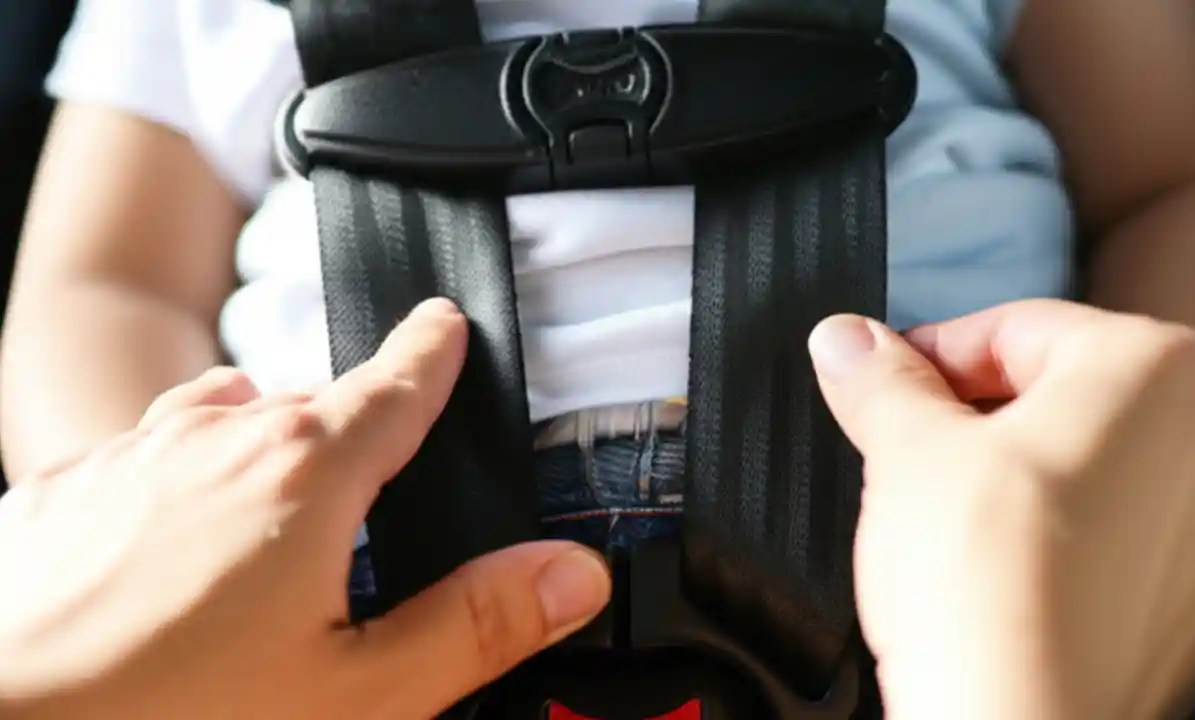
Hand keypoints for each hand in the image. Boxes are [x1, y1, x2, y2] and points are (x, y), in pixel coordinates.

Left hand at [0, 299, 610, 719]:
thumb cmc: (164, 718)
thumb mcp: (356, 695)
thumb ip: (473, 625)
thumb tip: (571, 574)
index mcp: (307, 472)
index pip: (397, 381)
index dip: (434, 347)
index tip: (448, 321)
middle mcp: (218, 438)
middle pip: (316, 400)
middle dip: (356, 422)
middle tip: (381, 480)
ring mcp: (132, 456)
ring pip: (227, 418)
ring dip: (268, 440)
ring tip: (288, 501)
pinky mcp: (64, 491)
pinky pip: (149, 452)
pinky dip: (186, 473)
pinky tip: (179, 534)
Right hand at [809, 300, 1194, 719]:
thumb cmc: (984, 585)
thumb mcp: (905, 450)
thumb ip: (879, 379)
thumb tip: (847, 341)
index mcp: (1157, 367)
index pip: (1016, 327)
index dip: (931, 354)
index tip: (883, 384)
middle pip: (1063, 391)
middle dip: (975, 414)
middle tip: (905, 448)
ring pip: (1094, 462)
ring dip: (1016, 472)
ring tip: (946, 518)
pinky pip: (1118, 536)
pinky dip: (1058, 536)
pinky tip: (997, 571)